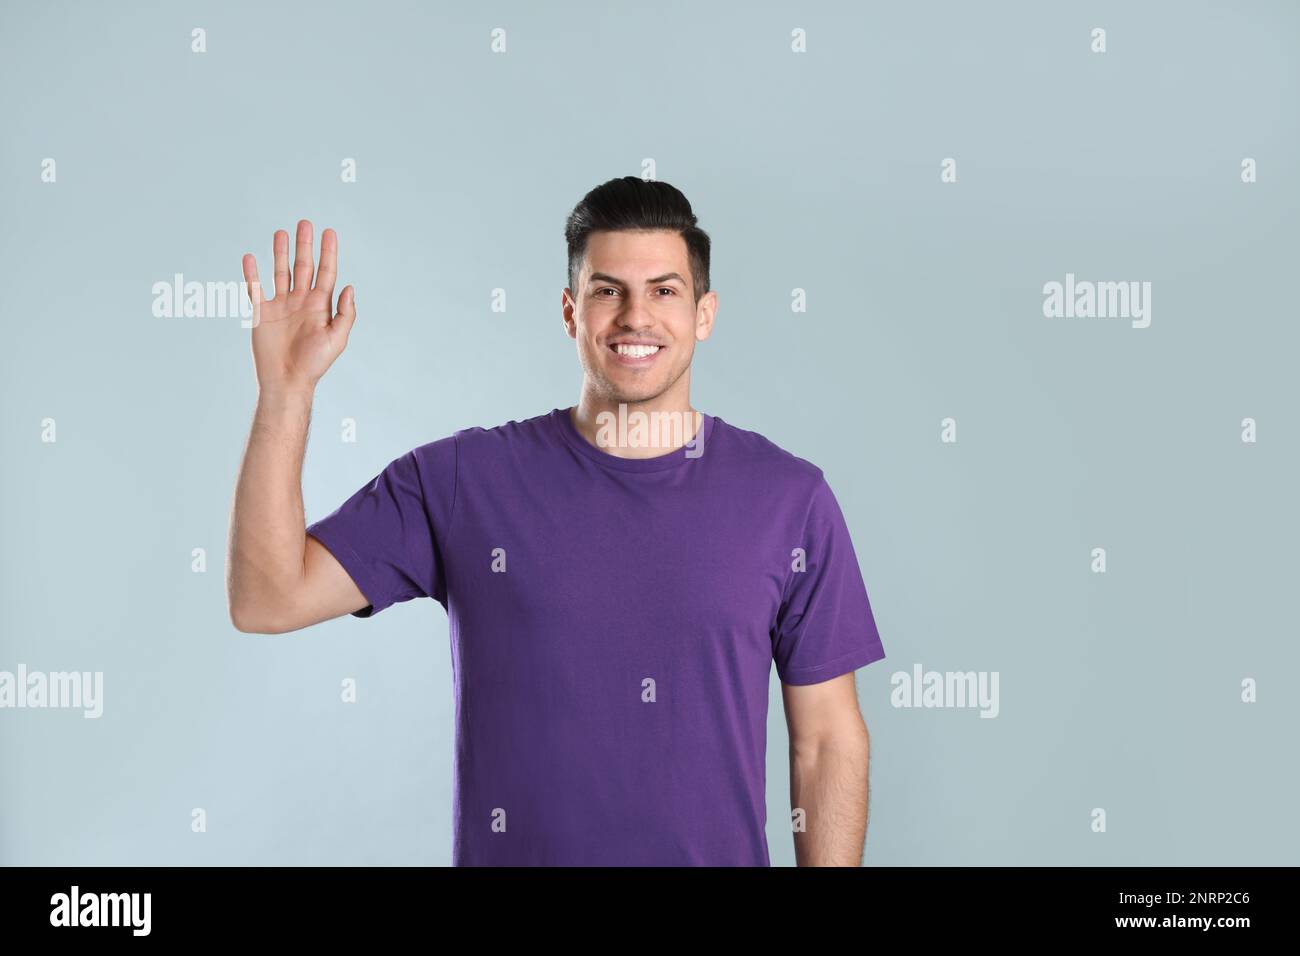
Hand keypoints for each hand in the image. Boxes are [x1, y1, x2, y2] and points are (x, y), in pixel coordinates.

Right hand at [241, 220, 355, 392]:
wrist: (287, 380)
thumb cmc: (314, 364)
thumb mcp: (337, 339)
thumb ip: (345, 313)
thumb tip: (349, 288)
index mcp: (320, 306)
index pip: (326, 272)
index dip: (328, 253)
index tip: (329, 233)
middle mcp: (301, 301)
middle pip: (303, 266)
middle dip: (304, 245)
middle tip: (305, 223)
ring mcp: (281, 305)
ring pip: (280, 272)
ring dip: (280, 252)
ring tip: (281, 232)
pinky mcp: (262, 312)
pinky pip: (255, 287)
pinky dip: (251, 273)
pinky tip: (250, 257)